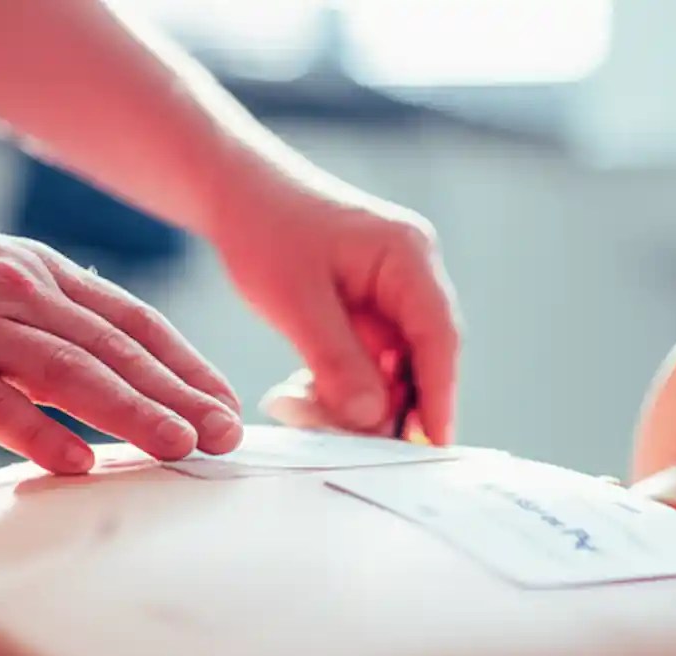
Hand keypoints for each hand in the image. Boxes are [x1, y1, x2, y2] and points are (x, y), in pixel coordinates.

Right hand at [0, 208, 242, 473]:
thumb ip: (48, 317)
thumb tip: (107, 364)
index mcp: (42, 274)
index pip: (134, 321)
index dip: (186, 363)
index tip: (225, 400)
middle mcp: (19, 294)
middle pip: (115, 350)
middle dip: (179, 394)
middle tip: (226, 434)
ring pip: (67, 371)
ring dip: (130, 410)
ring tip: (179, 446)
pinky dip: (35, 430)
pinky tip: (76, 460)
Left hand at [213, 180, 460, 443]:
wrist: (235, 192)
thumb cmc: (264, 228)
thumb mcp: (295, 300)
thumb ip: (336, 359)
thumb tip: (373, 417)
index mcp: (407, 255)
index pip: (439, 336)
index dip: (439, 394)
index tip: (435, 443)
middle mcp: (410, 273)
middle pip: (420, 357)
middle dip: (389, 404)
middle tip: (352, 441)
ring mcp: (390, 291)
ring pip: (390, 365)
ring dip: (357, 398)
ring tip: (305, 409)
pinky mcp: (366, 308)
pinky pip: (365, 360)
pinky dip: (340, 384)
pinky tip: (302, 394)